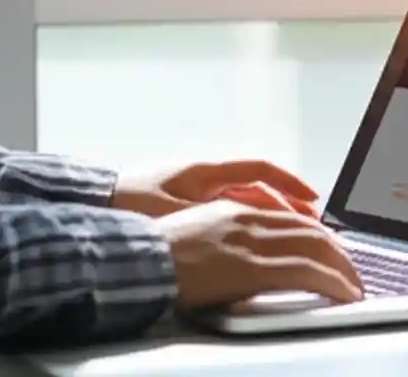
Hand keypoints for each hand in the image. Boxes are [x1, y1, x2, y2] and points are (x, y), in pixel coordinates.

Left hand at [111, 160, 320, 218]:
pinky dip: (249, 218)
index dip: (290, 183)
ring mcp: (196, 190)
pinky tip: (258, 236)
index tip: (314, 199)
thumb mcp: (172, 213)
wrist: (92, 203)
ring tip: (296, 232)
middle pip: (258, 187)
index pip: (259, 170)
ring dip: (272, 212)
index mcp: (205, 171)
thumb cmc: (127, 204)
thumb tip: (249, 225)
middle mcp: (204, 176)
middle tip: (315, 224)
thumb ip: (211, 218)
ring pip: (245, 199)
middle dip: (290, 204)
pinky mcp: (186, 205)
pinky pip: (228, 208)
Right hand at [156, 200, 363, 308]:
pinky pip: (306, 271)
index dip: (319, 236)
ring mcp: (250, 242)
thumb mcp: (194, 235)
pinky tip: (344, 293)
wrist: (134, 261)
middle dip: (339, 253)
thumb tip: (245, 261)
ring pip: (316, 247)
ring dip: (343, 269)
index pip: (291, 219)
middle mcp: (247, 220)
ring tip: (354, 287)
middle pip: (310, 230)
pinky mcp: (250, 267)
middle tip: (352, 272)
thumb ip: (225, 240)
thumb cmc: (154, 256)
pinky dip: (332, 281)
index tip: (333, 252)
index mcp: (233, 211)